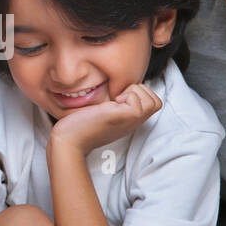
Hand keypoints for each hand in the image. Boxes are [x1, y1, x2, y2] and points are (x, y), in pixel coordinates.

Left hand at [47, 83, 161, 153]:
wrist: (69, 139)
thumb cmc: (79, 125)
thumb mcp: (102, 111)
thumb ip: (113, 103)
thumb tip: (115, 85)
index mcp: (129, 120)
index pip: (152, 103)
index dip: (139, 93)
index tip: (119, 96)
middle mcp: (133, 122)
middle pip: (156, 101)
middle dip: (140, 91)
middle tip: (119, 96)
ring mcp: (130, 121)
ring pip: (152, 100)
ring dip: (135, 92)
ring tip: (116, 99)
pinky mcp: (123, 118)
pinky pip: (138, 101)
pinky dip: (127, 95)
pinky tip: (111, 103)